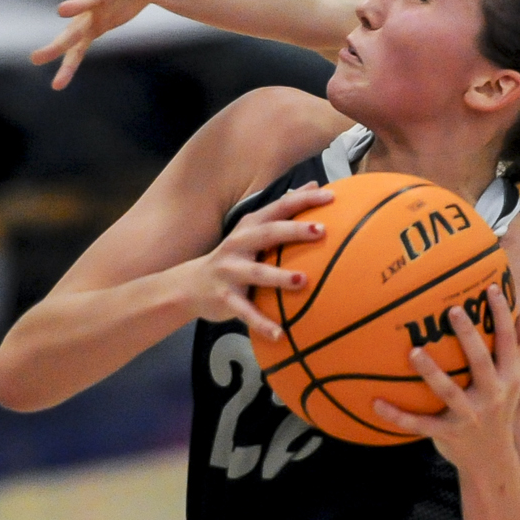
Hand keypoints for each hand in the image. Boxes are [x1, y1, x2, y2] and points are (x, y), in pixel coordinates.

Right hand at [37, 0, 175, 89]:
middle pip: (83, 2)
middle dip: (75, 7)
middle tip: (62, 12)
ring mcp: (94, 13)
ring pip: (73, 32)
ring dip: (58, 46)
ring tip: (35, 59)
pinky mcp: (96, 27)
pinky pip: (80, 49)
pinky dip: (70, 66)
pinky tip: (58, 85)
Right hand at [178, 185, 333, 340]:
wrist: (189, 286)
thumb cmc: (232, 257)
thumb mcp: (251, 231)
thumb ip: (280, 212)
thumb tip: (313, 186)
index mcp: (249, 227)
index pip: (278, 208)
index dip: (303, 201)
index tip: (331, 197)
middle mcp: (239, 245)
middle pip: (268, 234)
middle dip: (294, 231)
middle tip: (321, 231)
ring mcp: (230, 272)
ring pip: (257, 273)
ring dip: (279, 277)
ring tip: (302, 281)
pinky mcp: (225, 299)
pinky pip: (246, 312)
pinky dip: (262, 323)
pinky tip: (280, 334)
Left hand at [372, 285, 519, 471]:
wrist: (493, 461)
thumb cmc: (500, 411)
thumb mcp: (516, 382)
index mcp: (510, 378)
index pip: (507, 342)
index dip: (501, 315)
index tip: (489, 289)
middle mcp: (493, 395)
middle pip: (480, 362)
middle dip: (469, 336)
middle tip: (452, 311)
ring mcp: (470, 416)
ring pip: (449, 392)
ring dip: (431, 372)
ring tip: (414, 351)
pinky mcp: (448, 434)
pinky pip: (419, 424)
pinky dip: (397, 415)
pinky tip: (375, 403)